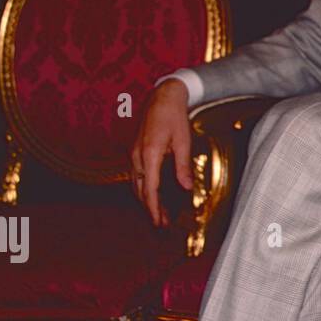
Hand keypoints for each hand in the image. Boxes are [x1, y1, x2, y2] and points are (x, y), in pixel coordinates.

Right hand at [129, 79, 192, 226]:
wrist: (162, 96)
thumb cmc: (174, 116)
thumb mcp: (183, 140)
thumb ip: (182, 166)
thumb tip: (186, 188)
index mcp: (149, 154)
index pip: (150, 190)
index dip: (154, 209)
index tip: (158, 223)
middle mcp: (137, 157)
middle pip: (141, 191)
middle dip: (150, 209)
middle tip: (162, 225)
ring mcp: (134, 154)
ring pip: (137, 184)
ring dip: (147, 200)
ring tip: (159, 214)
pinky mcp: (136, 151)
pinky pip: (138, 175)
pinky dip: (144, 188)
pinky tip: (153, 194)